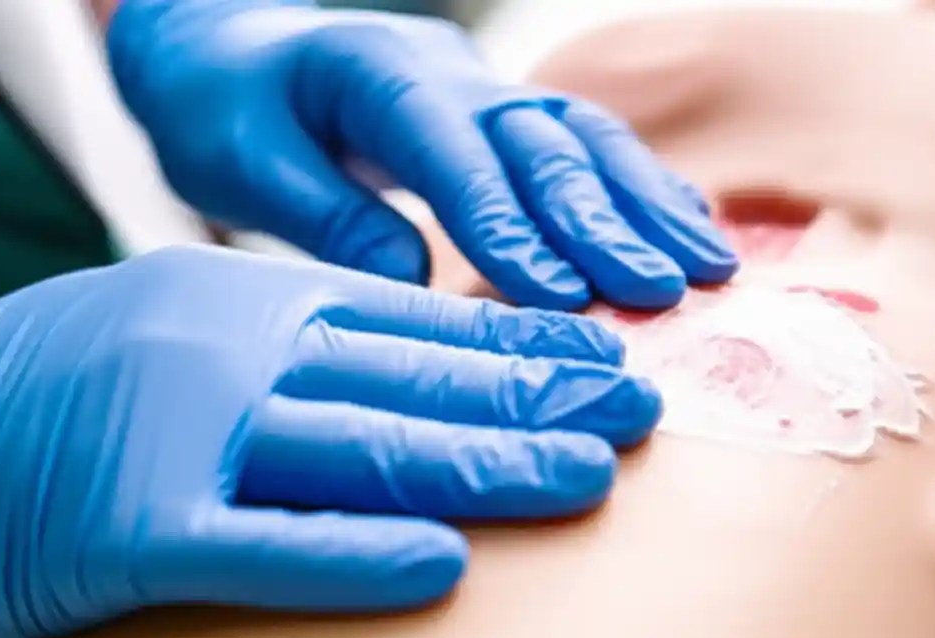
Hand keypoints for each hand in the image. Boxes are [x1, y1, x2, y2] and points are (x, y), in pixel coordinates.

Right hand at [0, 246, 659, 637]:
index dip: (516, 344)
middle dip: (536, 398)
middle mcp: (223, 350)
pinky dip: (352, 555)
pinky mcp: (126, 526)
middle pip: (412, 379)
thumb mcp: (176, 331)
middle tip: (639, 414)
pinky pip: (259, 544)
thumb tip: (404, 380)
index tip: (601, 361)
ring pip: (362, 449)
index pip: (411, 322)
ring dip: (485, 466)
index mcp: (240, 300)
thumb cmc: (45, 392)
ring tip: (586, 478)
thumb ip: (286, 349)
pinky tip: (440, 564)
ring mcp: (177, 433)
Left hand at [108, 1, 736, 310]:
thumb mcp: (241, 161)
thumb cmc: (224, 106)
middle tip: (661, 293)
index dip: (507, 226)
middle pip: (542, 145)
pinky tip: (692, 229)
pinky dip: (643, 190)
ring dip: (648, 206)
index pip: (454, 157)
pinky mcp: (504, 116)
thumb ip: (326, 214)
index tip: (556, 295)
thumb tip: (412, 279)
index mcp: (377, 76)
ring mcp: (486, 89)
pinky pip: (587, 145)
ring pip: (585, 141)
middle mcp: (451, 76)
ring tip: (710, 269)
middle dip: (604, 223)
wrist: (230, 45)